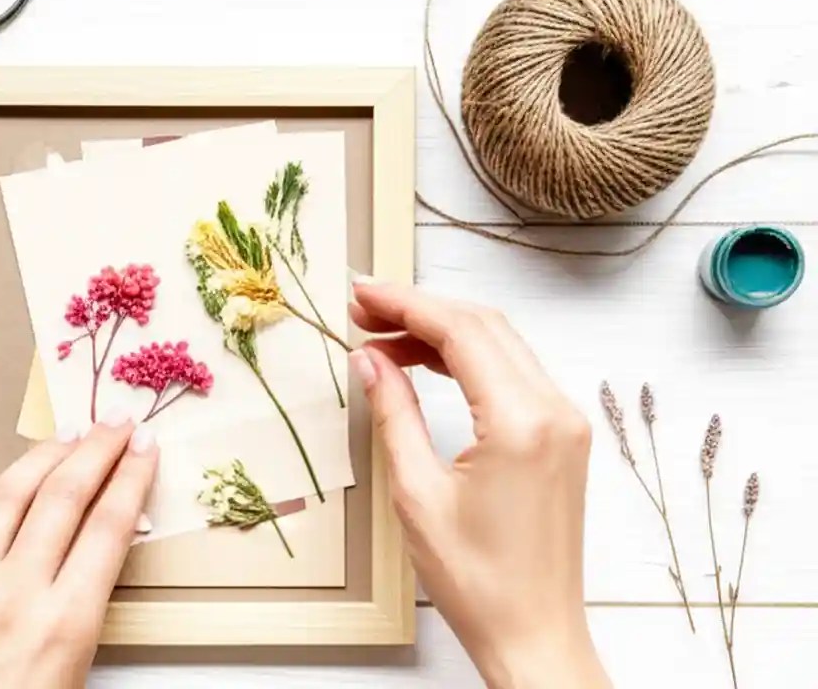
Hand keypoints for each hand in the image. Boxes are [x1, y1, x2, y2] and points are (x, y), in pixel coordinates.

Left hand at [0, 415, 157, 688]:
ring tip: (70, 435)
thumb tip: (105, 543)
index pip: (107, 525)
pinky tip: (12, 482)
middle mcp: (14, 593)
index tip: (145, 450)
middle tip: (117, 425)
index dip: (131, 477)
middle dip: (96, 451)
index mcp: (64, 623)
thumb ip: (89, 603)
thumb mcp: (76, 670)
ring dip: (44, 456)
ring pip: (8, 495)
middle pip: (64, 495)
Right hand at [349, 282, 609, 688]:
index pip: (460, 331)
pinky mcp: (562, 438)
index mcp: (521, 421)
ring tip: (383, 338)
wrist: (533, 632)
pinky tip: (425, 366)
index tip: (361, 294)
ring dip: (442, 333)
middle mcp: (554, 411)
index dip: (405, 304)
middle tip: (364, 309)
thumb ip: (393, 412)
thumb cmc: (479, 580)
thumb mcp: (417, 493)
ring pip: (500, 345)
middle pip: (484, 326)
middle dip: (420, 309)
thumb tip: (370, 359)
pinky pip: (513, 375)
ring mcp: (565, 423)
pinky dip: (467, 361)